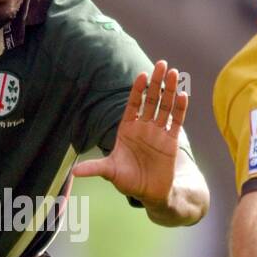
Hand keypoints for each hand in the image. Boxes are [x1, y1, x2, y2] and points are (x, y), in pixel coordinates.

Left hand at [71, 60, 187, 206]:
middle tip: (161, 64)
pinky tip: (182, 95)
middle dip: (156, 83)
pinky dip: (180, 109)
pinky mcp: (171, 141)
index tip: (142, 75)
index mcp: (128, 129)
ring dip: (169, 90)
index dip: (138, 90)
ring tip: (173, 72)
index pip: (134, 104)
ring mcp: (159, 132)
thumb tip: (73, 172)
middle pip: (151, 100)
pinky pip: (176, 121)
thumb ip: (95, 168)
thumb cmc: (129, 181)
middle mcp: (144, 127)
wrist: (151, 193)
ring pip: (165, 107)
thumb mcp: (110, 172)